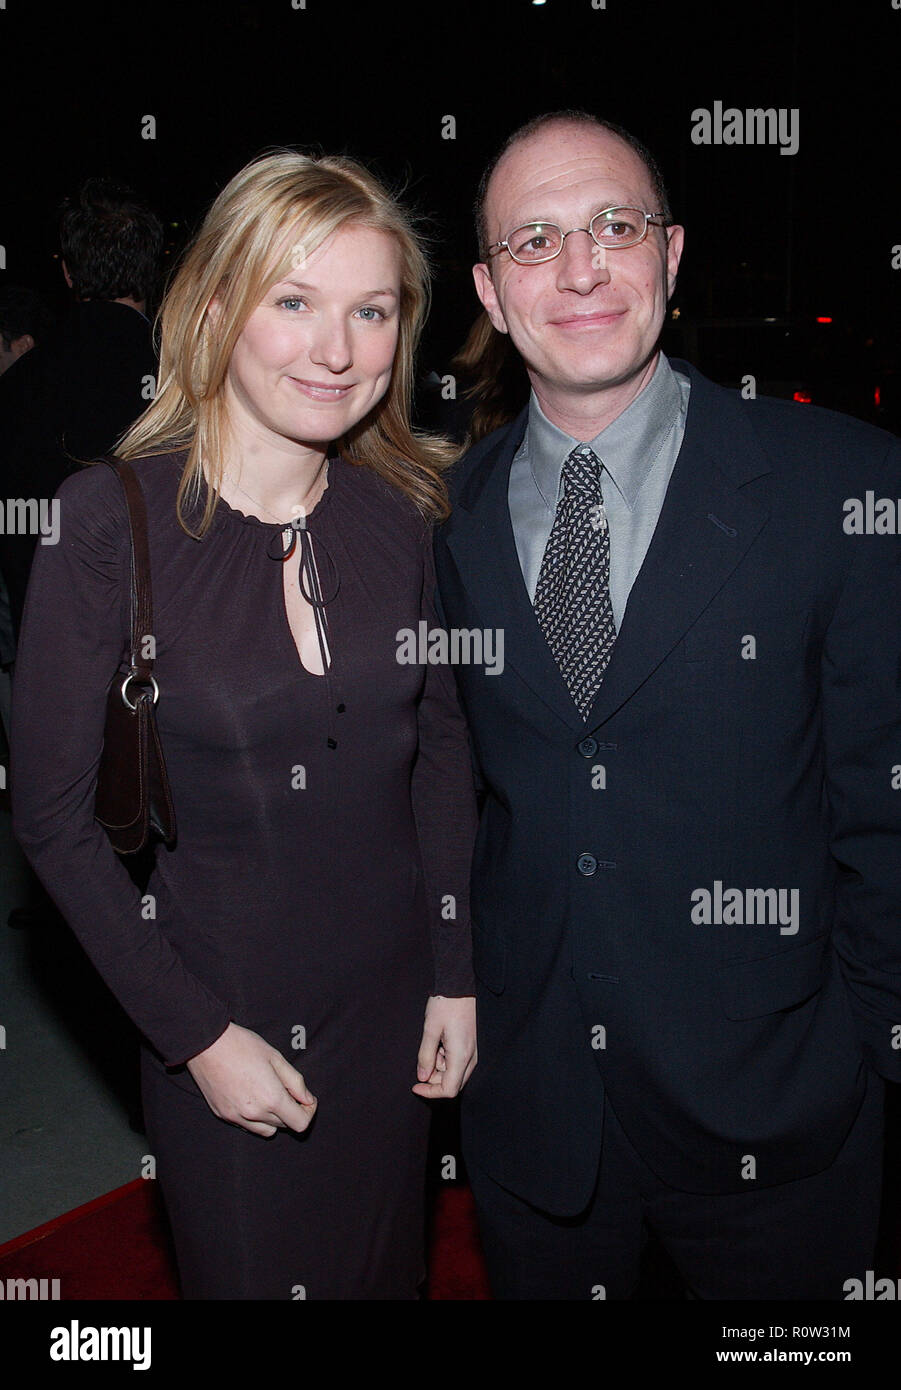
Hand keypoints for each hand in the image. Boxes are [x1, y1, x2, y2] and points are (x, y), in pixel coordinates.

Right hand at [186, 1021, 316, 1137]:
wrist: (206, 1044)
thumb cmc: (243, 1045)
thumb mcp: (276, 1058)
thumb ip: (295, 1082)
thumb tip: (308, 1100)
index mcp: (271, 1098)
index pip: (300, 1123)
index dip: (308, 1111)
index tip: (306, 1099)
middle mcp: (254, 1114)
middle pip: (284, 1126)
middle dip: (291, 1110)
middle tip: (286, 1090)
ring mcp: (237, 1117)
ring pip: (266, 1130)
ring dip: (273, 1118)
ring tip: (268, 1094)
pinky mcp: (223, 1115)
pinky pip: (247, 1126)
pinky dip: (255, 1118)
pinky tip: (251, 1097)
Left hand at [412, 995, 476, 1098]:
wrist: (460, 986)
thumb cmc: (445, 1005)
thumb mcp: (430, 1030)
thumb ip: (426, 1056)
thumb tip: (422, 1077)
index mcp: (461, 1056)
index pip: (449, 1089)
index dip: (431, 1092)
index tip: (416, 1085)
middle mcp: (471, 1057)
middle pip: (453, 1084)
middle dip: (434, 1080)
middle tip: (422, 1062)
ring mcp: (474, 1052)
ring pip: (455, 1073)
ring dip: (440, 1067)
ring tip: (433, 1045)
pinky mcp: (472, 1046)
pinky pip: (459, 1062)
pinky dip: (446, 1059)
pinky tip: (440, 1042)